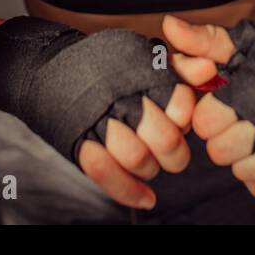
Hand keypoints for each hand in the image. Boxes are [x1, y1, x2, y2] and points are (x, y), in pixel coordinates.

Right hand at [0, 18, 195, 210]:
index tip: (180, 119)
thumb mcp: (142, 56)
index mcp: (140, 73)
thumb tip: (210, 71)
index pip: (179, 103)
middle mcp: (120, 97)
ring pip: (136, 158)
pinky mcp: (78, 142)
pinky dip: (129, 192)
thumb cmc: (102, 64)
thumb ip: (179, 67)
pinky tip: (147, 198)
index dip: (184, 118)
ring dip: (150, 169)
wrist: (45, 66)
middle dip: (173, 151)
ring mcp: (97, 121)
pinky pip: (104, 173)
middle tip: (171, 150)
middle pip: (162, 137)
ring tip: (151, 164)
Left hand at [163, 1, 254, 210]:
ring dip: (249, 159)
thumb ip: (206, 41)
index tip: (228, 102)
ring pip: (244, 173)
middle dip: (227, 136)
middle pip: (220, 152)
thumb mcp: (250, 40)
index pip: (204, 122)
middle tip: (246, 119)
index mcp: (253, 88)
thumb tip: (169, 27)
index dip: (211, 113)